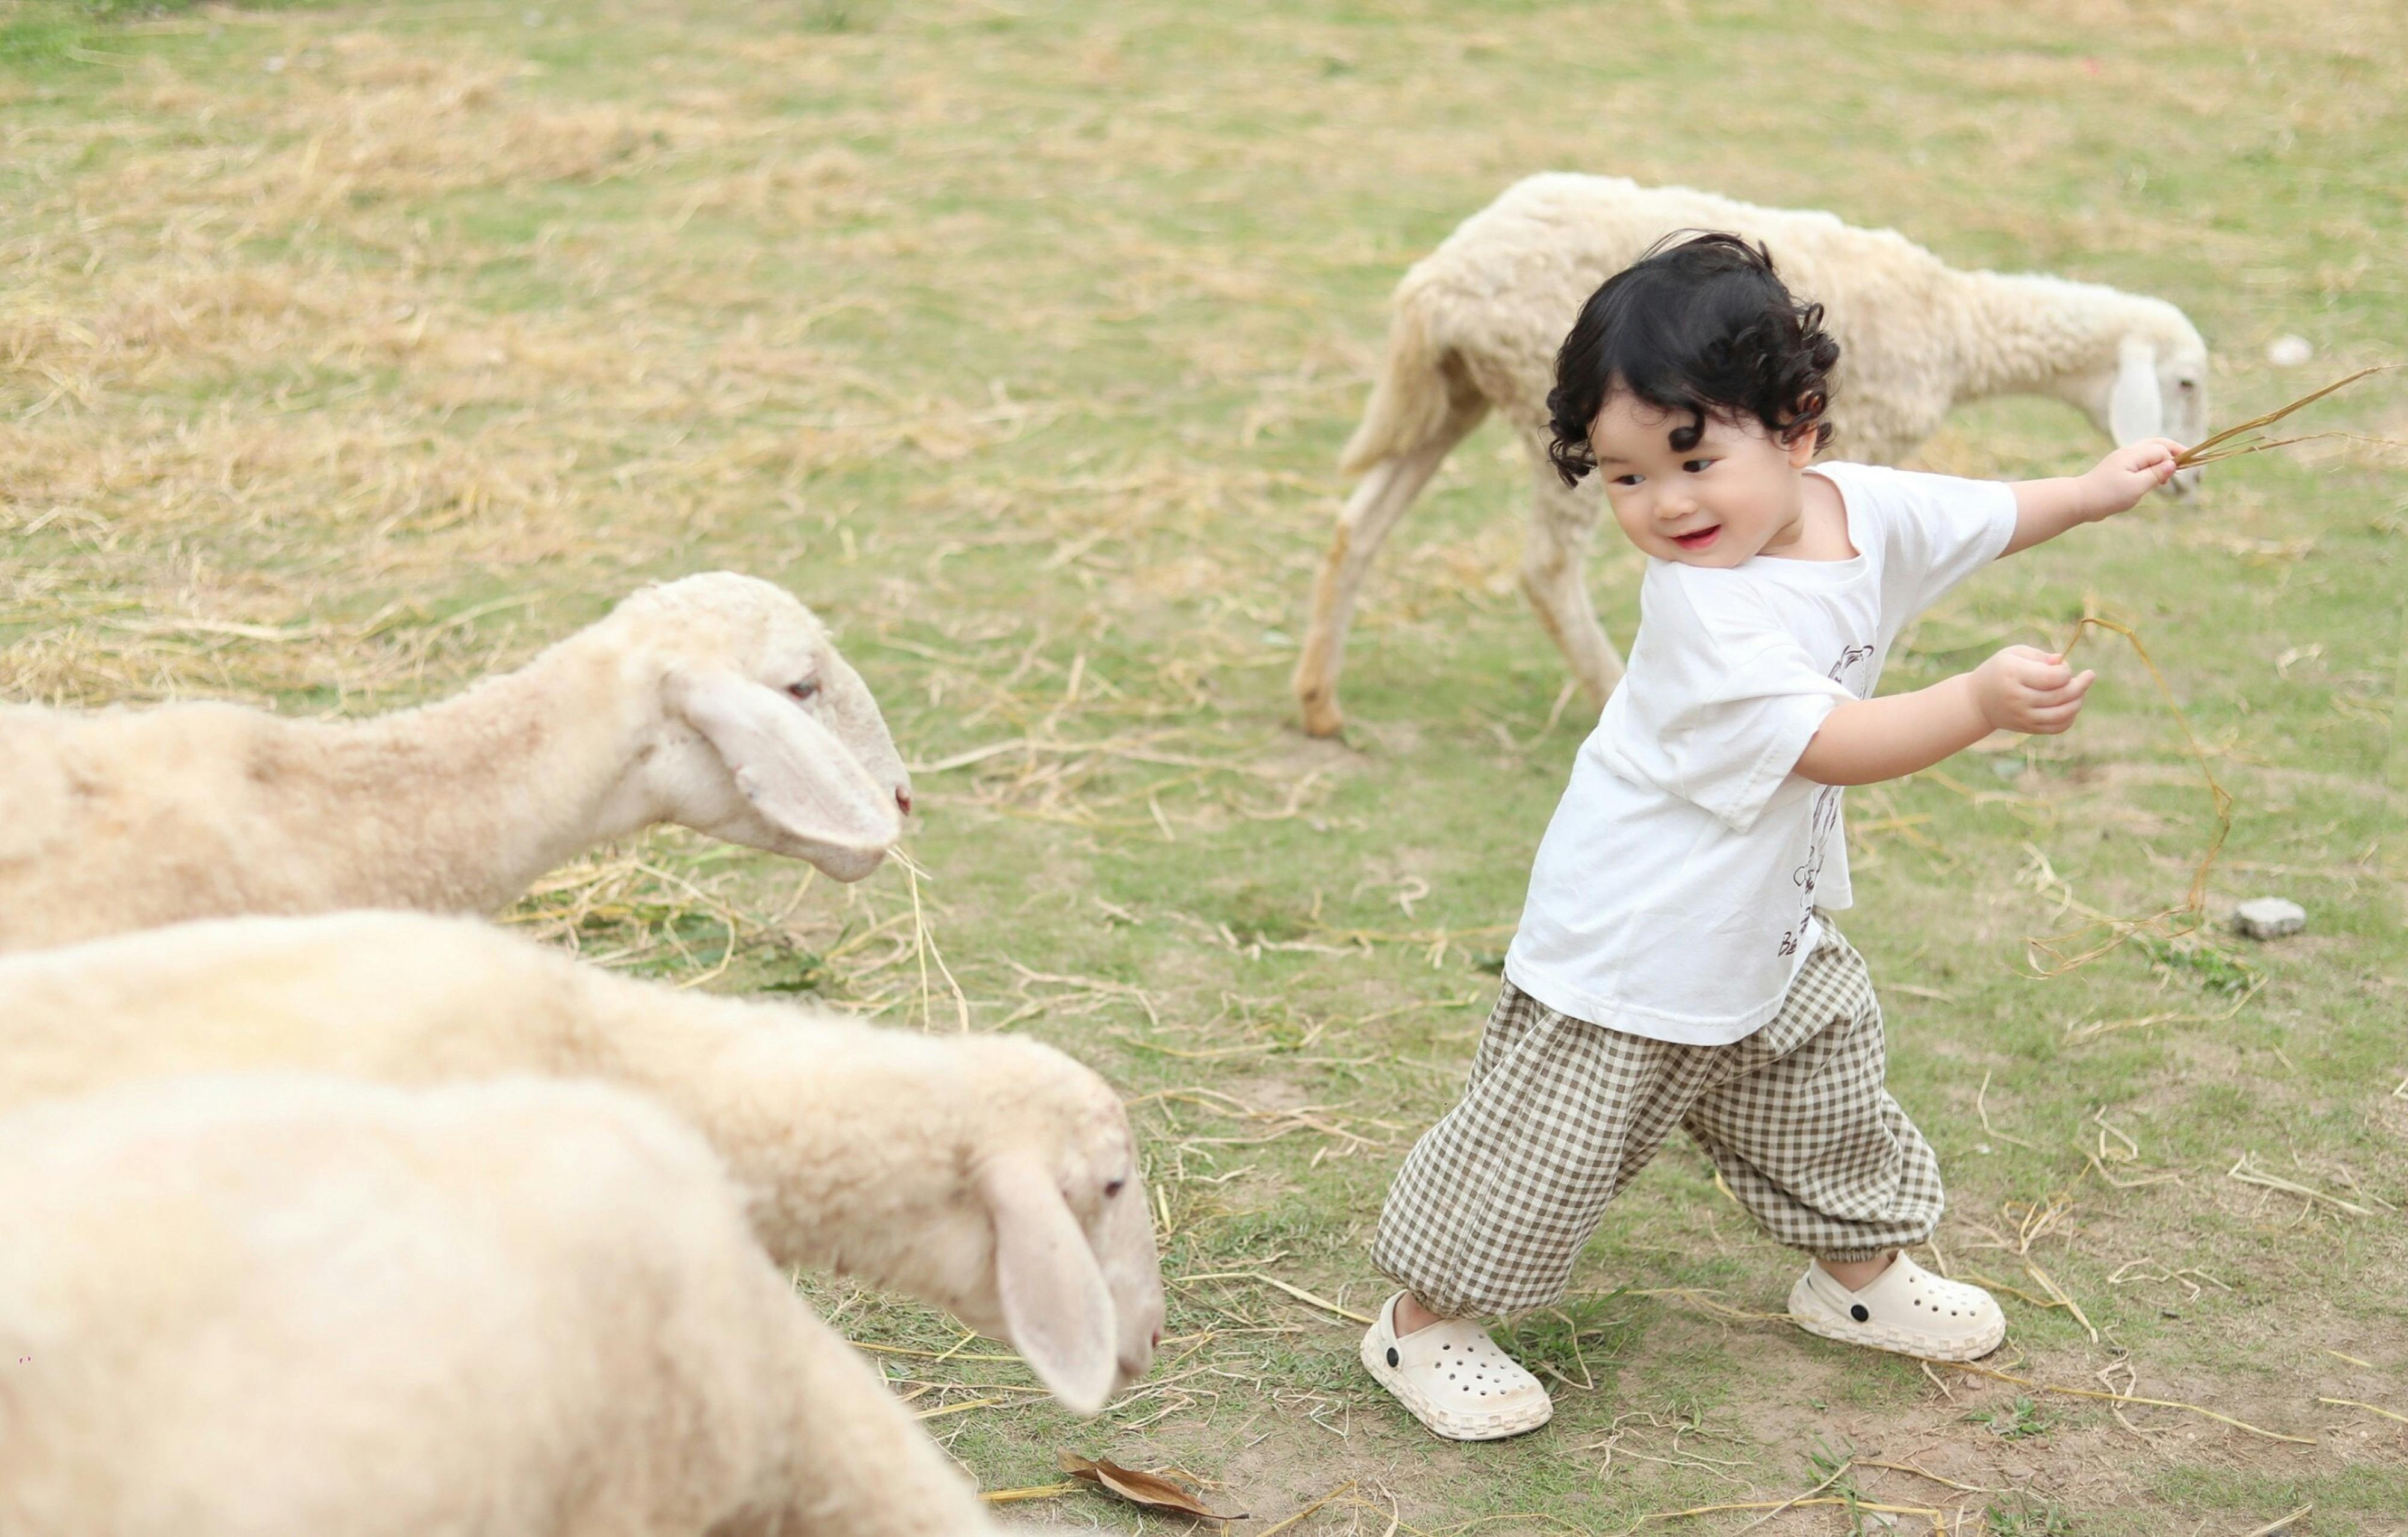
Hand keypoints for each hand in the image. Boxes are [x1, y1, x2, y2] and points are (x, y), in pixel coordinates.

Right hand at [1970, 645, 2093, 734]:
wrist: (1977, 701)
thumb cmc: (2000, 671)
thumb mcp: (2013, 654)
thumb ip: (2039, 656)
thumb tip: (2061, 663)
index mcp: (2014, 674)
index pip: (2054, 677)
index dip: (2066, 671)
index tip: (2061, 666)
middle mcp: (2018, 698)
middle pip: (2062, 695)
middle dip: (2081, 685)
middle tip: (2088, 676)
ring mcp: (2023, 716)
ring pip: (2063, 714)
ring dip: (2079, 702)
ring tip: (2080, 692)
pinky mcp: (2027, 728)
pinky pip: (2058, 727)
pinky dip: (2070, 717)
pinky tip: (2070, 706)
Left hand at [2079, 438, 2185, 518]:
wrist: (2079, 501)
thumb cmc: (2107, 495)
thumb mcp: (2136, 487)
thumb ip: (2155, 474)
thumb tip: (2172, 463)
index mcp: (2132, 455)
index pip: (2161, 451)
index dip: (2173, 459)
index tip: (2179, 473)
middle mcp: (2127, 453)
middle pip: (2156, 443)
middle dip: (2172, 449)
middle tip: (2188, 456)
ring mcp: (2121, 459)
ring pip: (2147, 450)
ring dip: (2162, 456)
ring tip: (2171, 468)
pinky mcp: (2117, 468)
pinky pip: (2139, 460)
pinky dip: (2151, 464)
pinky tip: (2154, 475)